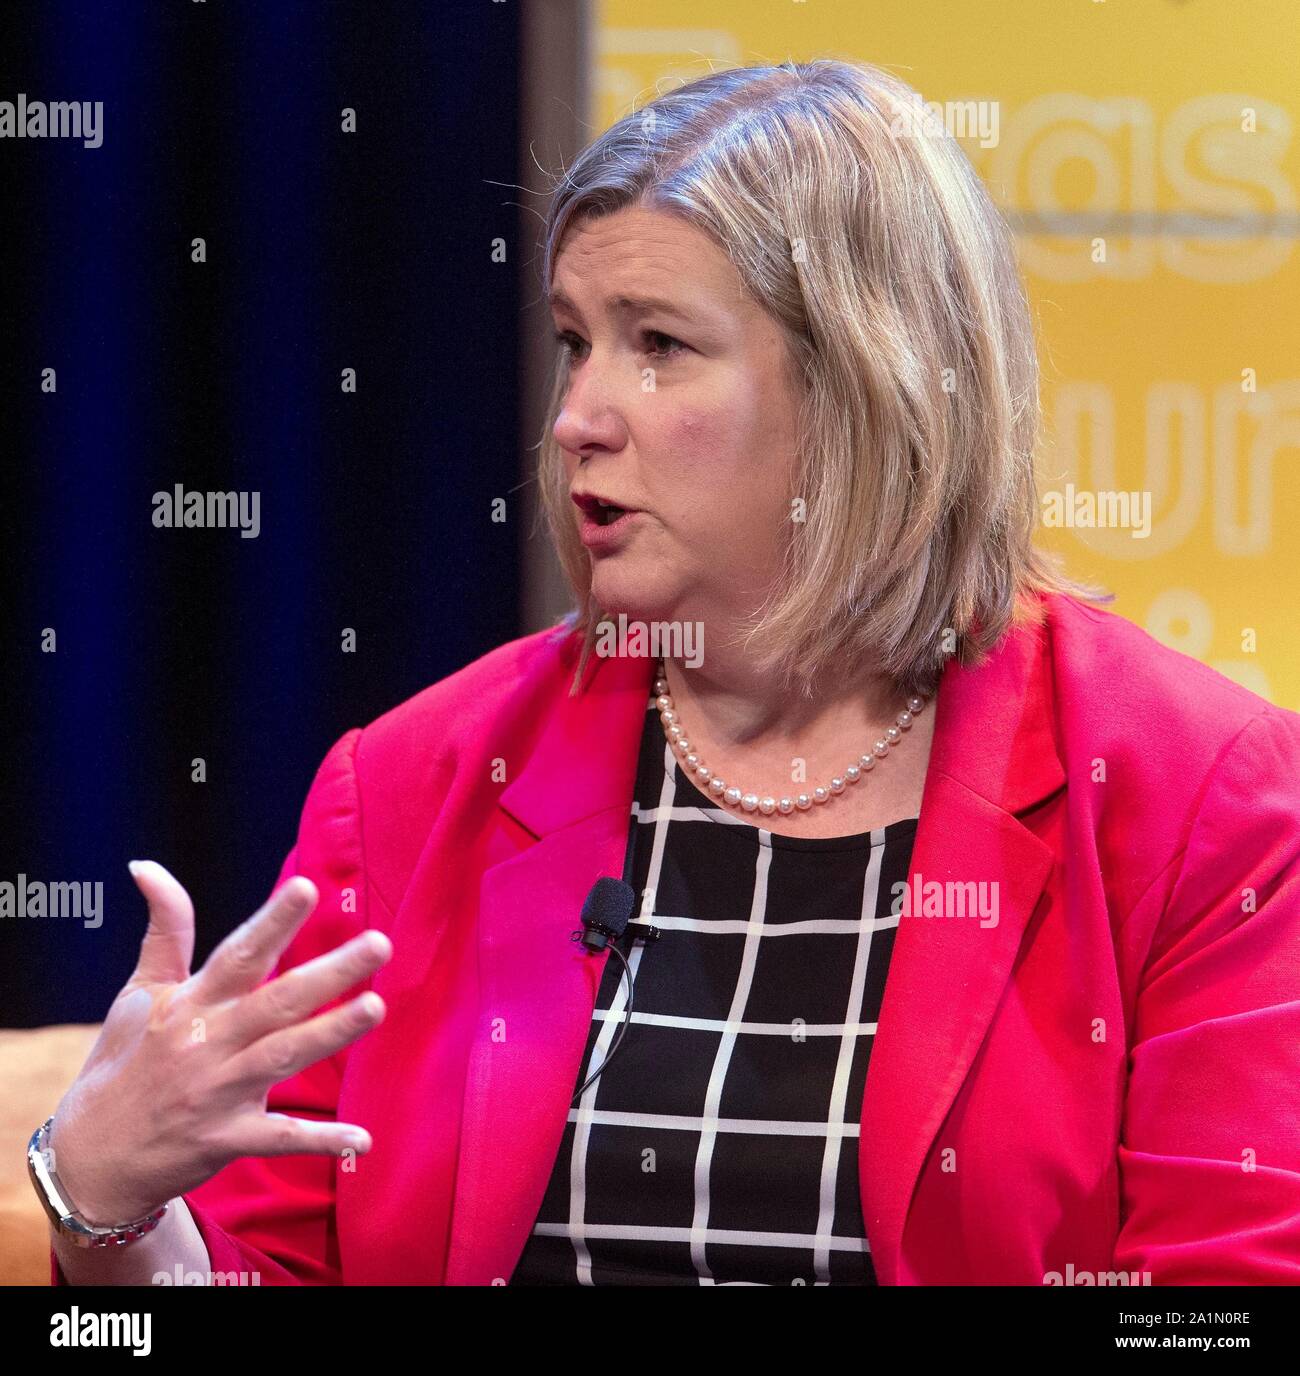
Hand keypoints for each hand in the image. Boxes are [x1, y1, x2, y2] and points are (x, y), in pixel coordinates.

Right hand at [45, 860, 391, 1225]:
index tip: (309, 887)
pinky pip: (279, 1139)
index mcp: (191, 1003)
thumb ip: (165, 930)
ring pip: (283, 1057)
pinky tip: (362, 1140)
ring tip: (377, 1006)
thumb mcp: (140, 992)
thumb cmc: (123, 1062)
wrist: (90, 1156)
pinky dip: (320, 1140)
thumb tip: (147, 866)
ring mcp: (218, 1094)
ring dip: (331, 1033)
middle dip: (330, 973)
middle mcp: (208, 1043)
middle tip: (379, 944)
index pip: (239, 954)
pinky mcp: (226, 1140)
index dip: (273, 921)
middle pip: (277, 1001)